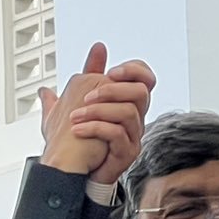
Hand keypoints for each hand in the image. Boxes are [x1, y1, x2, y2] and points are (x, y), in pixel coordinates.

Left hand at [83, 57, 154, 183]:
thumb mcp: (79, 102)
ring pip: (128, 113)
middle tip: (86, 97)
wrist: (73, 171)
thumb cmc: (78, 139)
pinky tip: (76, 129)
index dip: (133, 70)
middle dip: (111, 90)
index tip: (109, 72)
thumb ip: (89, 75)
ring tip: (74, 117)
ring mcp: (133, 137)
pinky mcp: (127, 154)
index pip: (146, 78)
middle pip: (141, 93)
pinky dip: (94, 129)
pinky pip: (117, 135)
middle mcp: (135, 118)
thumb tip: (98, 47)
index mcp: (127, 103)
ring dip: (97, 111)